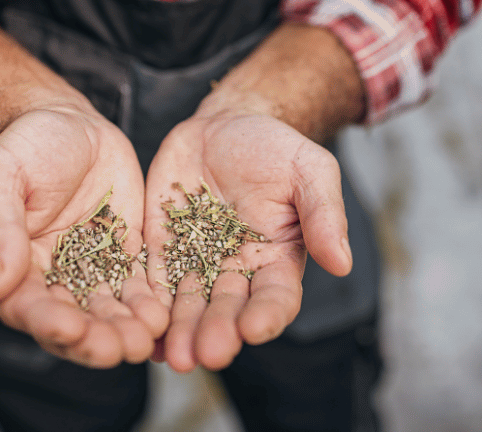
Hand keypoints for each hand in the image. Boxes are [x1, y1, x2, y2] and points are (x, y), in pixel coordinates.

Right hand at [0, 103, 168, 367]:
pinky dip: (149, 303)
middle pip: (70, 321)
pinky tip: (166, 316)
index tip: (70, 330)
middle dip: (95, 339)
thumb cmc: (24, 146)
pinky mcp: (122, 257)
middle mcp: (46, 279)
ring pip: (106, 311)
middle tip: (121, 350)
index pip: (25, 306)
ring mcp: (87, 270)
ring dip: (125, 329)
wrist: (70, 123)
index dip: (47, 322)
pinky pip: (136, 286)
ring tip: (148, 339)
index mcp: (7, 266)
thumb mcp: (0, 176)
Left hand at [143, 109, 352, 371]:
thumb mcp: (309, 168)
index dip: (267, 315)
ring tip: (173, 356)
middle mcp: (238, 270)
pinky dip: (147, 307)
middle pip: (228, 309)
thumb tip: (343, 263)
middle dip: (218, 332)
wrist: (224, 125)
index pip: (277, 297)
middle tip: (207, 354)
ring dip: (181, 332)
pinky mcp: (160, 249)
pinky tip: (138, 327)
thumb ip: (324, 213)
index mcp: (278, 258)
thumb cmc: (274, 147)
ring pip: (188, 305)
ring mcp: (196, 262)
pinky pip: (152, 281)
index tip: (255, 329)